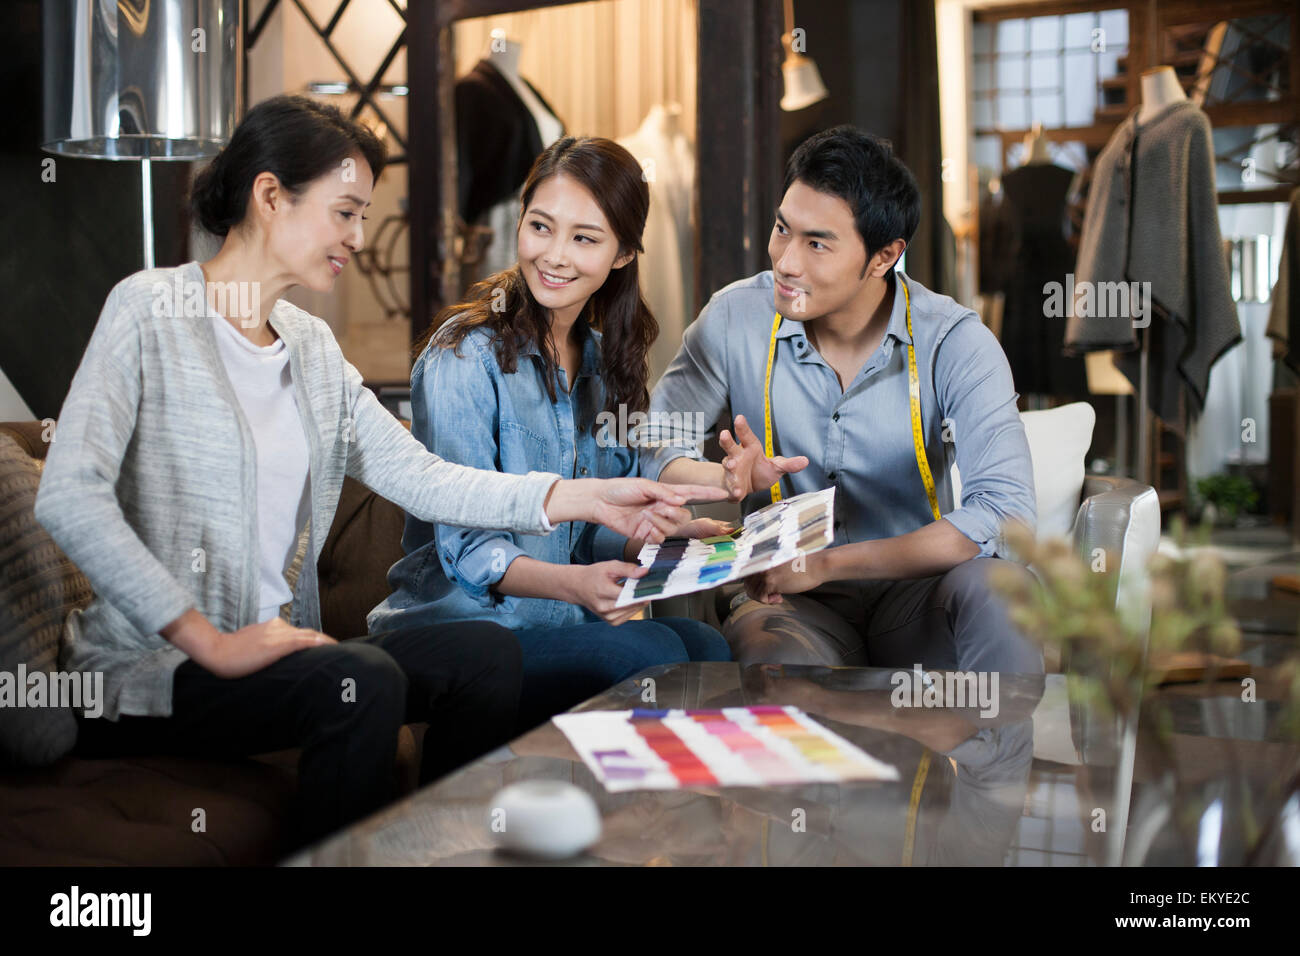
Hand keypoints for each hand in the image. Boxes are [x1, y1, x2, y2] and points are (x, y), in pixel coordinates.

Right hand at [194, 618, 334, 677]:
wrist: (216, 651)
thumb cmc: (230, 652)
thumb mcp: (252, 645)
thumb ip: (266, 647)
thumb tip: (273, 657)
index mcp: (273, 626)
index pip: (300, 633)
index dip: (315, 641)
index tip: (326, 649)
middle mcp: (279, 626)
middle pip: (309, 633)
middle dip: (325, 642)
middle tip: (340, 653)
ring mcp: (279, 634)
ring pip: (310, 636)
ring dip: (326, 644)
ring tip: (342, 654)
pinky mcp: (279, 644)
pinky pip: (305, 642)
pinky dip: (319, 644)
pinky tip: (331, 649)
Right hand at [565, 561, 649, 625]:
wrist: (578, 587)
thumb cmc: (593, 575)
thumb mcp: (609, 566)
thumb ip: (628, 569)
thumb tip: (645, 572)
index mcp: (602, 591)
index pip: (628, 594)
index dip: (642, 589)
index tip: (653, 584)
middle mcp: (604, 607)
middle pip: (632, 603)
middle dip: (643, 594)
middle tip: (650, 585)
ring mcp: (607, 617)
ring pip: (633, 610)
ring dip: (639, 601)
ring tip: (638, 590)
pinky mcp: (611, 622)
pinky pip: (629, 615)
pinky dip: (633, 607)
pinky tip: (631, 599)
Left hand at [580, 477, 727, 542]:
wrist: (601, 502)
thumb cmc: (620, 489)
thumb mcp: (643, 486)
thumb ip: (663, 493)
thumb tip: (681, 500)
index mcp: (667, 493)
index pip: (693, 493)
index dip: (709, 494)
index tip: (726, 493)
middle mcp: (665, 508)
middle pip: (685, 516)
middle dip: (675, 514)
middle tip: (660, 507)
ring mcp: (657, 522)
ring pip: (673, 529)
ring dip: (661, 522)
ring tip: (646, 514)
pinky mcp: (647, 534)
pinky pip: (660, 539)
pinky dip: (655, 533)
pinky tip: (644, 525)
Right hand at [719, 414, 808, 500]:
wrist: (744, 488)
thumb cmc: (758, 472)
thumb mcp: (776, 467)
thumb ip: (788, 464)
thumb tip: (805, 461)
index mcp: (750, 449)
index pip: (746, 436)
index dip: (742, 427)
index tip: (739, 418)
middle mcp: (738, 458)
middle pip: (731, 446)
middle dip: (727, 440)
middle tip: (725, 434)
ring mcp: (732, 471)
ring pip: (728, 466)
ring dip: (728, 465)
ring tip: (730, 465)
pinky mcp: (731, 486)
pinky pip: (731, 487)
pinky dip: (732, 490)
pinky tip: (736, 492)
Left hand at [744, 550, 827, 604]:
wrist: (817, 566)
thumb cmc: (805, 566)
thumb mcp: (783, 564)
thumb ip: (771, 569)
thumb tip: (762, 583)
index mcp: (764, 557)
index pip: (747, 574)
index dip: (754, 584)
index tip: (765, 589)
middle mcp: (761, 564)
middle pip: (747, 584)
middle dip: (758, 593)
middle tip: (772, 595)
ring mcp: (765, 572)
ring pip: (752, 592)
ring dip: (763, 598)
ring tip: (777, 597)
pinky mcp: (771, 582)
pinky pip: (760, 597)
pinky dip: (768, 601)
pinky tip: (780, 598)